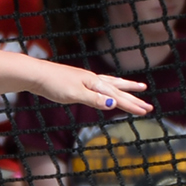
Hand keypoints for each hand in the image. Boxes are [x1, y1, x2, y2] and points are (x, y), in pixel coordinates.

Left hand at [33, 62, 150, 116]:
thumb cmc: (54, 84)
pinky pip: (102, 84)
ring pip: (112, 84)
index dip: (132, 105)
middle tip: (149, 106)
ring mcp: (86, 79)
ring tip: (139, 87)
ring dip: (126, 87)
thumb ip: (93, 99)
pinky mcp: (79, 81)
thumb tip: (112, 105)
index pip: (118, 97)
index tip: (146, 111)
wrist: (36, 74)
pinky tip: (107, 87)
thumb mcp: (74, 94)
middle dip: (134, 99)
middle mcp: (93, 80)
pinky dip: (111, 85)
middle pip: (119, 90)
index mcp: (95, 83)